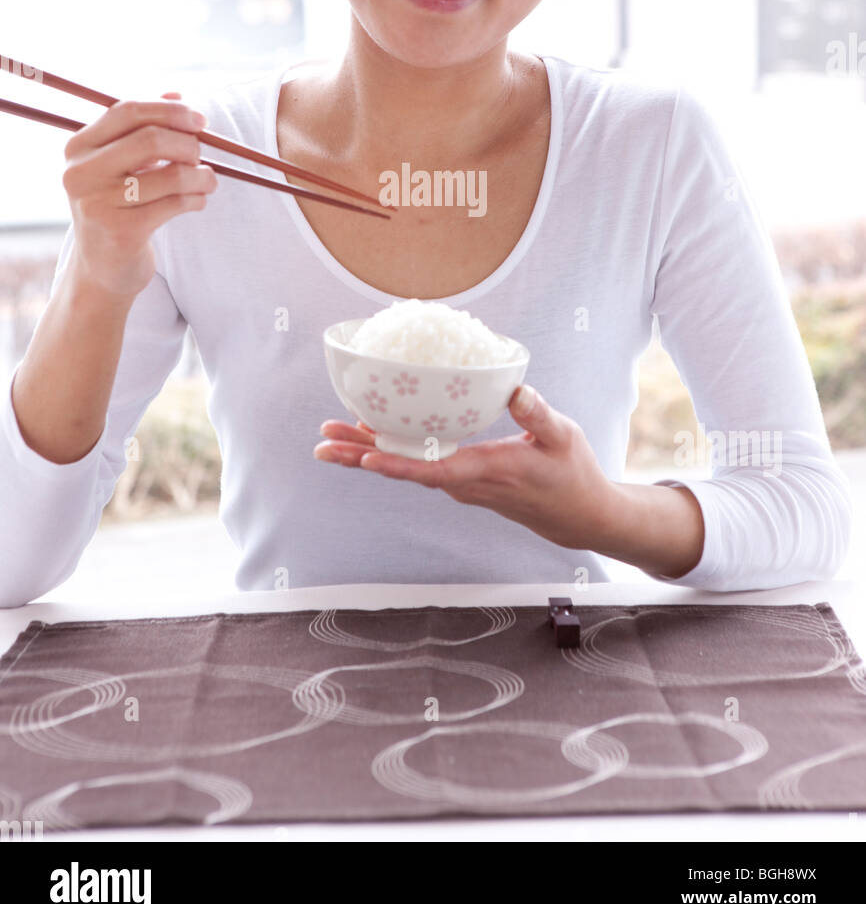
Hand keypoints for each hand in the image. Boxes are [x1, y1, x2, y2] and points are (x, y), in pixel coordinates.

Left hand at [314, 384, 618, 550]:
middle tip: (322, 443)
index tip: (365, 458)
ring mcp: (459, 484)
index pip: (433, 471)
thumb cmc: (571, 474)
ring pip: (406, 468)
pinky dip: (390, 450)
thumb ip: (538, 415)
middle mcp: (464, 483)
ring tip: (330, 437)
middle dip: (360, 456)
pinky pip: (417, 465)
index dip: (398, 465)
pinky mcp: (460, 479)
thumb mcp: (563, 438)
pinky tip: (371, 433)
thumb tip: (516, 389)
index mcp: (486, 471)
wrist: (577, 514)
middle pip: (404, 470)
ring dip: (367, 453)